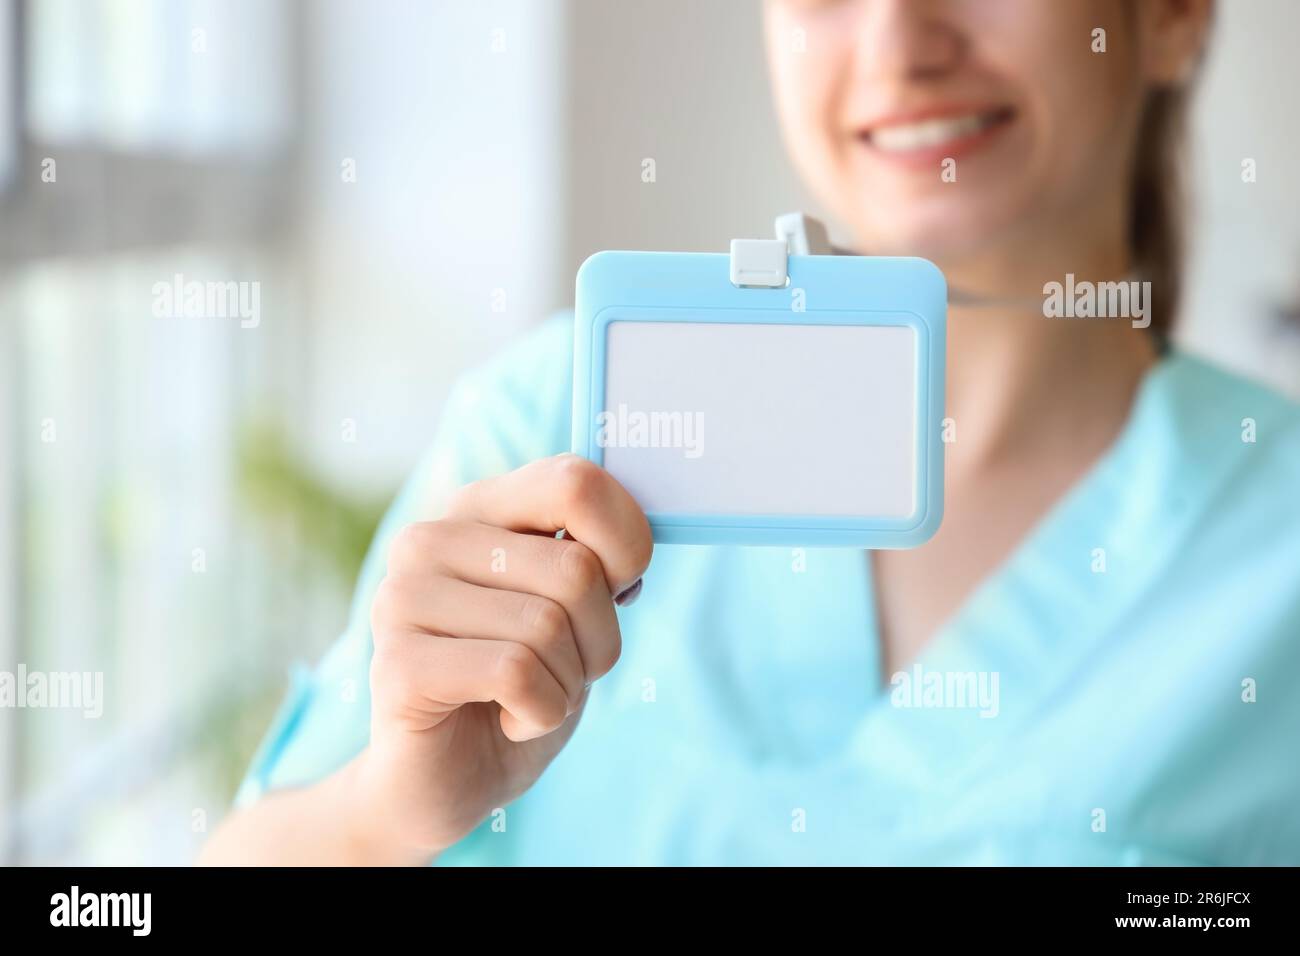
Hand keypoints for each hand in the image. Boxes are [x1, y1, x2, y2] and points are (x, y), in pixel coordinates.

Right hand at [355, 454, 651, 858]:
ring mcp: (403, 599)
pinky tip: (509, 720)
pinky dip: (540, 712)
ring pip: (548, 626)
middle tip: (563, 668)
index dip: (627, 543)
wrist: (447, 781)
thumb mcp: (573, 611)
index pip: (575, 481)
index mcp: (477, 508)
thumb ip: (596, 559)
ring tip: (530, 697)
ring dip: (568, 683)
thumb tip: (635, 546)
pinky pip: (517, 673)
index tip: (621, 589)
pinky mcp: (398, 665)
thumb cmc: (520, 686)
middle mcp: (429, 539)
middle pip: (576, 569)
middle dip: (598, 639)